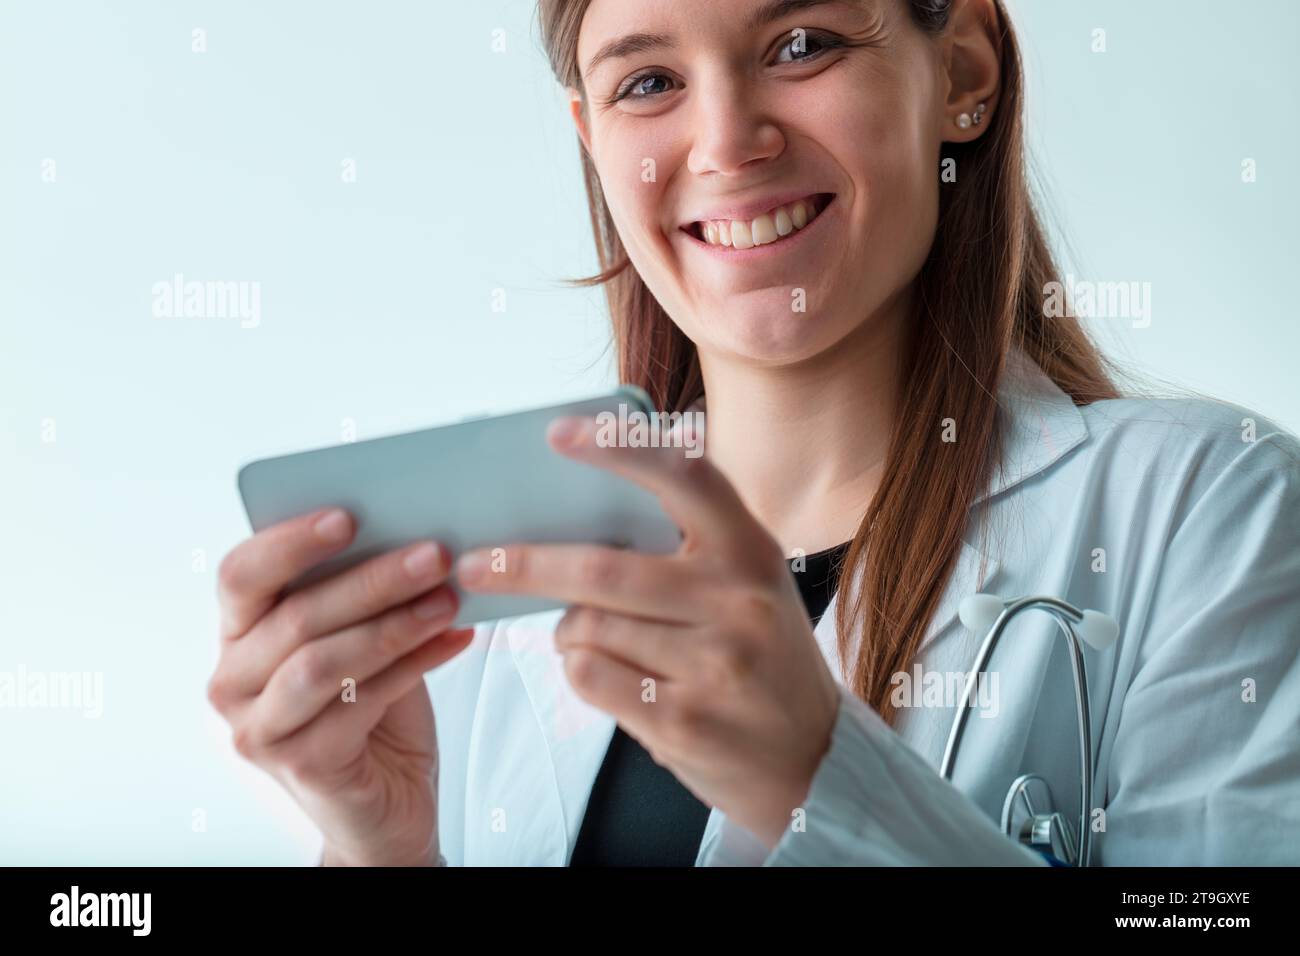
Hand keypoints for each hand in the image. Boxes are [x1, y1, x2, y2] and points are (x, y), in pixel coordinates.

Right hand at [208, 508, 474, 865]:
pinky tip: (456, 639)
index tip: (349, 516)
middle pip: (295, 615)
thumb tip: (415, 533)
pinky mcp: (300, 764)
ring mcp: (260, 728)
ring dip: (394, 624)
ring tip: (449, 599)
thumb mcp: (361, 640)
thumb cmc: (373, 709)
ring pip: (324, 661)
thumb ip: (361, 596)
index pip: (241, 575)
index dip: (290, 542)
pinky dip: (415, 666)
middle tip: (434, 553)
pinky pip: (359, 703)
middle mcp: (232, 682)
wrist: (385, 803)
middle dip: (371, 579)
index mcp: (239, 635)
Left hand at [452, 415, 841, 848]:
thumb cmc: (761, 656)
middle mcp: (736, 599)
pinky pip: (591, 676)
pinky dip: (578, 668)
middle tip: (476, 564)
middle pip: (602, 569)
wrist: (813, 758)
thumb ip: (689, 545)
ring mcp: (714, 663)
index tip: (558, 433)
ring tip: (584, 635)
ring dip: (565, 630)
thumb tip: (576, 515)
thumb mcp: (749, 584)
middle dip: (526, 566)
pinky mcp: (686, 720)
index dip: (619, 448)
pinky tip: (604, 672)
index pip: (684, 476)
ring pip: (588, 628)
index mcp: (749, 549)